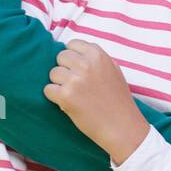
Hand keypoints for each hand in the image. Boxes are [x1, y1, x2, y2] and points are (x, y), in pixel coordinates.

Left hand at [44, 40, 147, 162]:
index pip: (72, 44)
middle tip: (76, 84)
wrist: (122, 126)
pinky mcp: (66, 96)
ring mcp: (75, 80)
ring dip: (59, 84)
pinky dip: (55, 97)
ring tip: (74, 95)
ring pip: (53, 73)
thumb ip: (95, 58)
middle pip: (60, 57)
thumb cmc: (118, 100)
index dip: (73, 57)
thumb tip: (73, 51)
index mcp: (98, 55)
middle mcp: (87, 64)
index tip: (79, 69)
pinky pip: (48, 89)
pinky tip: (68, 103)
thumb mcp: (113, 70)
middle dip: (65, 69)